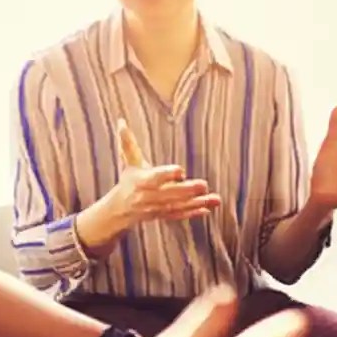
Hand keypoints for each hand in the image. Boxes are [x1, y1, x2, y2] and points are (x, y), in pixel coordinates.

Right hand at [107, 119, 221, 225]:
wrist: (121, 208)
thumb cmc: (129, 180)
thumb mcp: (129, 161)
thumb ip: (128, 142)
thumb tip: (121, 120)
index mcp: (142, 180)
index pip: (155, 177)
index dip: (167, 174)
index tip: (181, 170)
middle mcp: (150, 196)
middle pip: (170, 194)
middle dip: (187, 190)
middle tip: (204, 185)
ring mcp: (158, 207)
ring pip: (178, 206)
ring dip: (197, 203)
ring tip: (215, 199)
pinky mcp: (164, 215)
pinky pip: (180, 215)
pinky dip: (194, 213)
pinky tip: (208, 209)